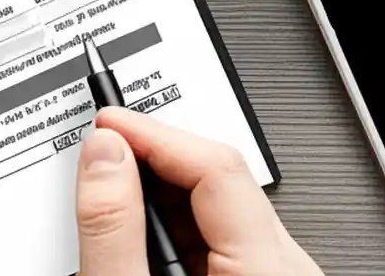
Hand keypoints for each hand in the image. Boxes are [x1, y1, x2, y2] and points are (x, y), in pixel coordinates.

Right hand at [75, 107, 322, 275]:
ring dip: (159, 191)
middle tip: (100, 149)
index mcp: (265, 268)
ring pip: (215, 205)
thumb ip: (114, 228)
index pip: (216, 165)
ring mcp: (275, 275)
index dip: (154, 133)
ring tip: (110, 194)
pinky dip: (173, 222)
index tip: (108, 123)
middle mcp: (284, 268)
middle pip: (217, 178)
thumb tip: (103, 155)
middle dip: (151, 156)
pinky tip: (138, 229)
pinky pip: (218, 233)